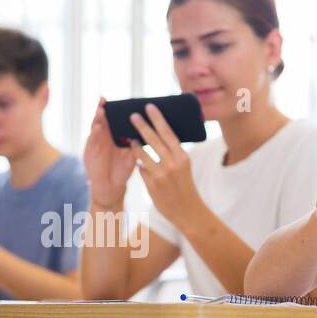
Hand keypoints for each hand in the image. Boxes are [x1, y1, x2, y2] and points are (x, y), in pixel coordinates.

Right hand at [83, 98, 136, 207]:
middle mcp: (103, 138)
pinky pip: (92, 141)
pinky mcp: (90, 153)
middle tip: (104, 99)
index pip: (112, 120)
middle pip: (102, 120)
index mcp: (113, 136)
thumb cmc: (122, 170)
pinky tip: (98, 127)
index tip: (116, 100)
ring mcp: (95, 144)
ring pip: (95, 128)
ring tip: (101, 110)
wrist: (112, 187)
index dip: (113, 110)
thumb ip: (136, 143)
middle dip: (102, 109)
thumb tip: (147, 130)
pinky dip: (94, 134)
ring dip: (97, 119)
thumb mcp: (131, 155)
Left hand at [128, 103, 204, 227]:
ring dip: (134, 145)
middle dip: (141, 126)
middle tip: (132, 115)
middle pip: (153, 140)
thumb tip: (159, 137)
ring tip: (128, 138)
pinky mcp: (152, 185)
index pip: (168, 133)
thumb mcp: (184, 166)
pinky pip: (141, 170)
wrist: (188, 211)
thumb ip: (173, 154)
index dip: (158, 119)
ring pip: (142, 154)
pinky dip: (140, 165)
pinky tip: (137, 162)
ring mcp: (161, 175)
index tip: (150, 107)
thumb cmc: (185, 186)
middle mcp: (173, 164)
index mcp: (183, 156)